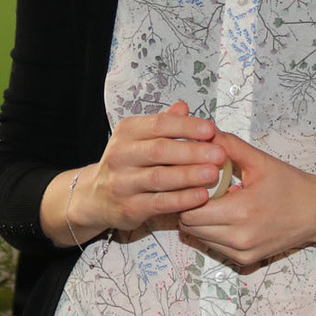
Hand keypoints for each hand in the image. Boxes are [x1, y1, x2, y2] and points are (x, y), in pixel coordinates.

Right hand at [57, 102, 225, 240]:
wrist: (95, 196)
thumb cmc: (127, 164)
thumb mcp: (139, 138)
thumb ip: (163, 124)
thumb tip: (184, 107)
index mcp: (127, 132)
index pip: (159, 124)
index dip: (186, 126)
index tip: (210, 130)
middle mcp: (121, 155)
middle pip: (159, 150)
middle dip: (192, 151)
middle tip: (219, 154)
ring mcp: (122, 182)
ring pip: (159, 177)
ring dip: (189, 175)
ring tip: (214, 174)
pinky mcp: (128, 208)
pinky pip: (158, 203)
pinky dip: (182, 199)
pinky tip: (201, 196)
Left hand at [177, 131, 315, 269]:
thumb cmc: (291, 185)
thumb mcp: (260, 161)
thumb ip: (228, 146)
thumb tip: (202, 131)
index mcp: (242, 211)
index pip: (190, 208)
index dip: (185, 192)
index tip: (190, 178)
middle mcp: (240, 237)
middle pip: (190, 225)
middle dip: (189, 205)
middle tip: (199, 188)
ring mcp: (242, 252)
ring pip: (199, 237)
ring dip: (199, 220)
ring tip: (214, 201)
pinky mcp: (245, 260)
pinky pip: (214, 246)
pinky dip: (212, 232)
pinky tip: (225, 216)